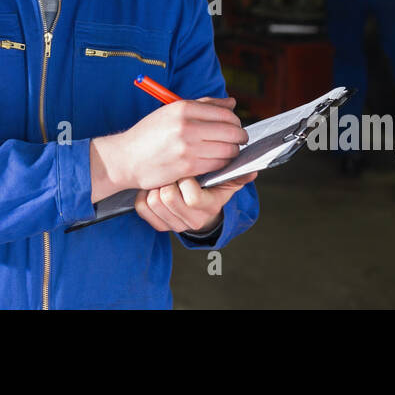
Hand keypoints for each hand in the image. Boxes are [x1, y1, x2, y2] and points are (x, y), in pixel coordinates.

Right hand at [109, 96, 247, 190]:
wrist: (126, 158)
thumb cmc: (150, 133)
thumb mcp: (172, 111)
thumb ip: (204, 105)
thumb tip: (232, 103)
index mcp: (183, 107)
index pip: (226, 114)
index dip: (236, 122)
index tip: (235, 128)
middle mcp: (186, 125)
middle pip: (231, 132)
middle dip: (239, 138)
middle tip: (238, 141)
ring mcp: (187, 147)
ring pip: (227, 150)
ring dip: (232, 152)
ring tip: (227, 151)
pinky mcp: (187, 166)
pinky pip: (217, 165)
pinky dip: (222, 164)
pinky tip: (216, 161)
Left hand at [134, 171, 257, 233]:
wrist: (200, 211)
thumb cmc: (211, 190)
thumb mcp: (225, 183)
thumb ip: (236, 176)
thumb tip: (252, 171)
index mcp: (208, 209)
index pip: (192, 197)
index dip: (186, 181)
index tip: (187, 170)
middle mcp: (190, 221)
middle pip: (167, 197)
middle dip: (168, 180)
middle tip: (172, 171)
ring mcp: (173, 224)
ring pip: (153, 201)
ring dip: (155, 186)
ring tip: (163, 178)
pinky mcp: (157, 224)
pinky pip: (142, 207)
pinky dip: (143, 194)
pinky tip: (153, 187)